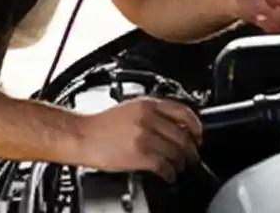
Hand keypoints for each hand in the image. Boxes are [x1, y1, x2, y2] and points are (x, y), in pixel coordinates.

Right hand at [74, 97, 201, 181]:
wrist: (81, 136)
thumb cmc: (99, 125)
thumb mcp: (128, 108)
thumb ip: (150, 112)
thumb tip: (172, 124)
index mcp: (146, 104)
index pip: (183, 112)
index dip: (196, 125)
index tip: (198, 134)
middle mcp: (148, 119)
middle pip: (182, 135)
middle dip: (191, 149)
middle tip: (191, 156)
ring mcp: (145, 137)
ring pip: (176, 152)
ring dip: (180, 163)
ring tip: (178, 167)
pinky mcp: (141, 155)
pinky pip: (165, 166)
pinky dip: (170, 173)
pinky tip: (168, 175)